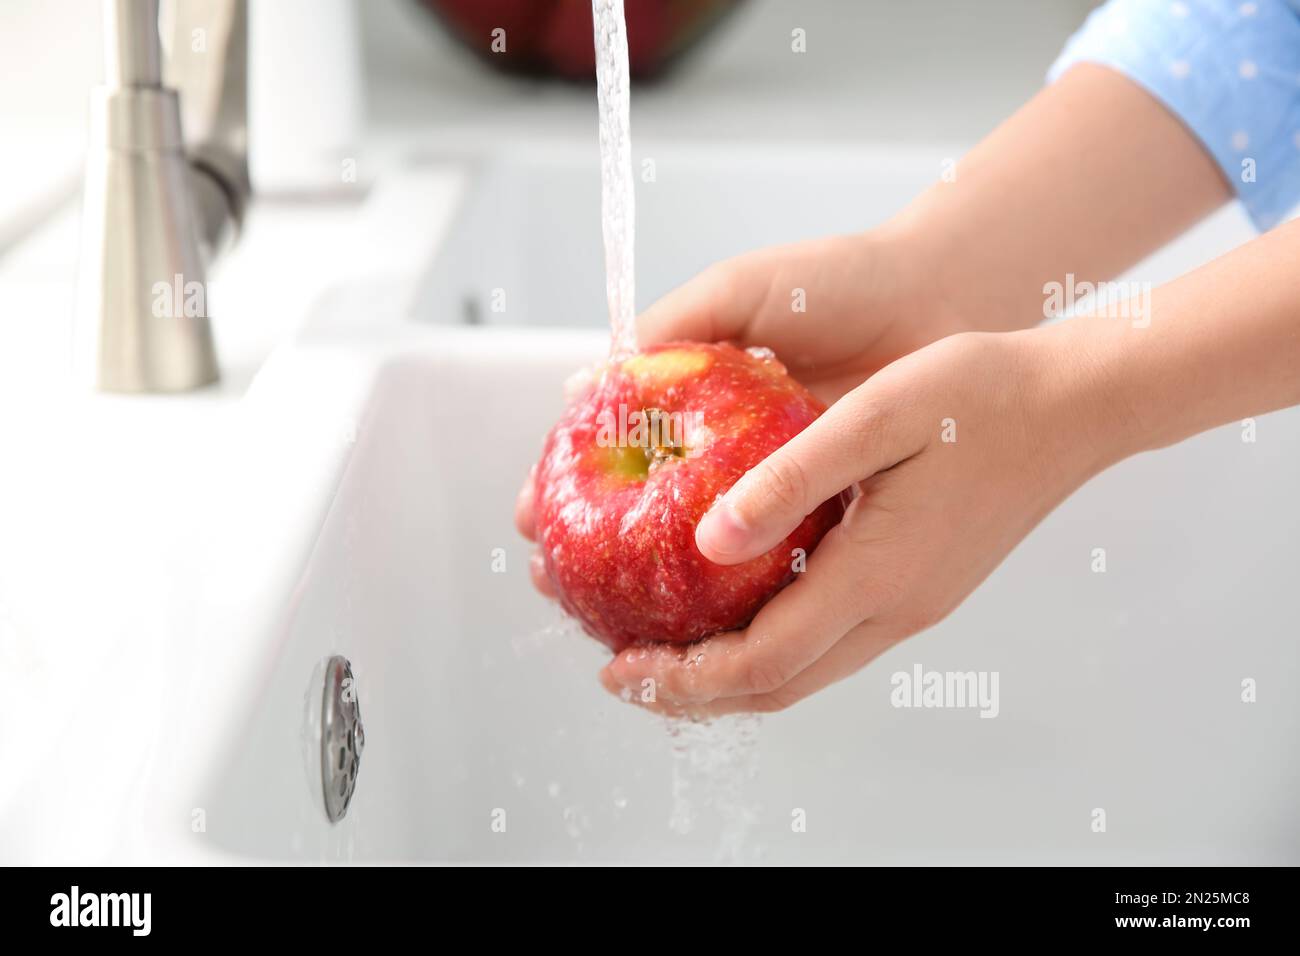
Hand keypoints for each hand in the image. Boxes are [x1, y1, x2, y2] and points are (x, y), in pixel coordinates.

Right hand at [516, 229, 963, 594]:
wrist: (941, 295)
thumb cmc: (839, 280)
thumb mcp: (739, 291)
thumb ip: (667, 331)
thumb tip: (580, 386)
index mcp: (692, 397)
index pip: (609, 451)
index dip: (565, 487)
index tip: (533, 520)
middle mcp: (723, 448)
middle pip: (640, 514)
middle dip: (593, 551)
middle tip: (559, 581)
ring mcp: (772, 485)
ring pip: (699, 550)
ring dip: (653, 586)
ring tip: (612, 614)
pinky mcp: (822, 509)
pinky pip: (771, 558)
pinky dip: (734, 588)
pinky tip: (702, 616)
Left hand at [599, 326, 1118, 715]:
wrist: (1077, 404)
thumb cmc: (981, 395)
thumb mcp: (874, 417)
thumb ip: (789, 480)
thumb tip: (707, 539)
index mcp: (877, 573)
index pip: (762, 661)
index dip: (684, 677)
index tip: (619, 668)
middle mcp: (895, 607)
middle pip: (779, 687)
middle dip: (694, 692)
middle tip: (625, 673)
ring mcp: (913, 603)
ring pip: (806, 671)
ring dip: (731, 674)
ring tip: (668, 651)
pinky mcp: (921, 586)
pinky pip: (832, 641)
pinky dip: (771, 646)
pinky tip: (740, 609)